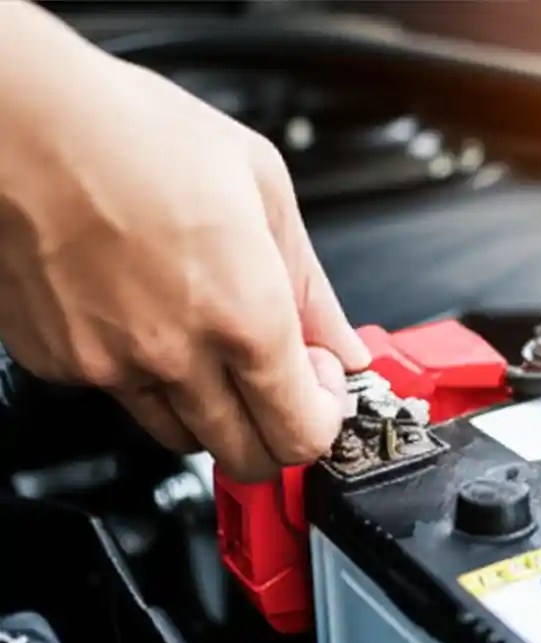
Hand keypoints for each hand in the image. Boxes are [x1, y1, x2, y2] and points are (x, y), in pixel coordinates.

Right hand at [0, 6, 369, 480]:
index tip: (322, 382)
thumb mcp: (262, 189)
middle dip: (279, 431)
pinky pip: (123, 398)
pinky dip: (148, 378)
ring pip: (184, 437)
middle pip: (249, 458)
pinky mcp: (60, 362)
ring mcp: (111, 365)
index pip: (305, 435)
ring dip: (215, 411)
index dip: (325, 417)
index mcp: (244, 314)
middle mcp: (177, 355)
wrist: (17, 120)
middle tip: (281, 378)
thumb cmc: (131, 133)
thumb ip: (311, 286)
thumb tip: (343, 343)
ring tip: (214, 344)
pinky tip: (151, 319)